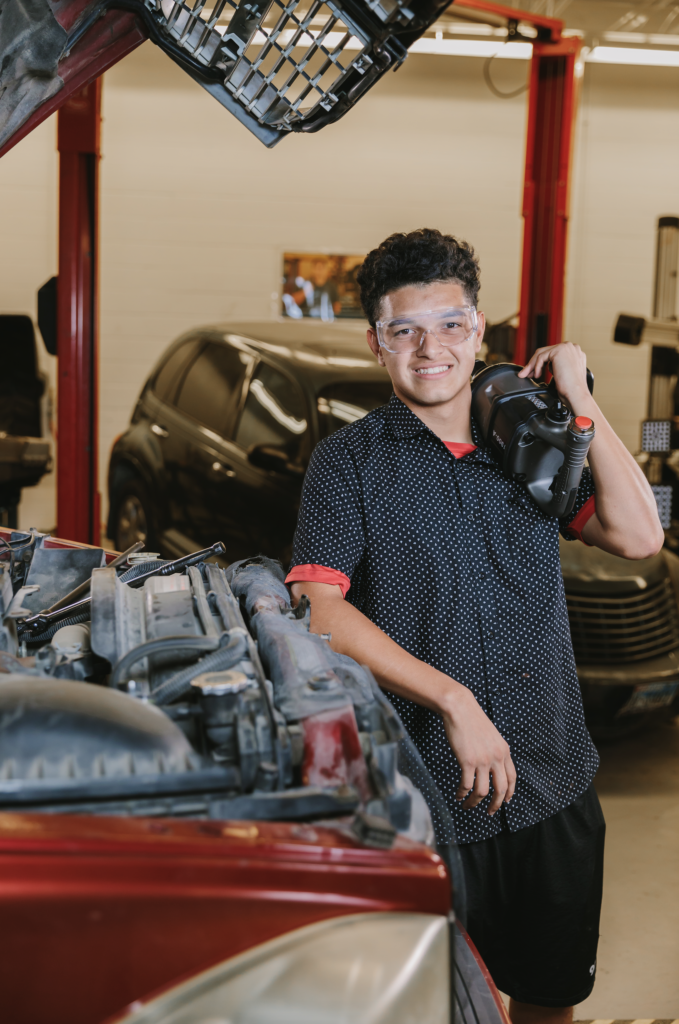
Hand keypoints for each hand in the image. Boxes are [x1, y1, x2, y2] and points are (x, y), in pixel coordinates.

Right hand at [442, 685, 516, 813]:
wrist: (460, 708)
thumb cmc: (472, 720)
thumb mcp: (491, 735)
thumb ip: (494, 750)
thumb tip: (490, 766)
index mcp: (504, 751)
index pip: (512, 778)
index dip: (510, 792)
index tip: (506, 801)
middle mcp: (497, 758)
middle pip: (501, 789)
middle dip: (495, 804)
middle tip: (489, 812)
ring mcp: (483, 760)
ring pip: (482, 792)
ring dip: (474, 802)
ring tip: (467, 806)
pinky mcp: (468, 761)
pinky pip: (467, 785)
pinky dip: (462, 794)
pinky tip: (458, 795)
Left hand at [518, 341, 590, 410]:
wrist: (576, 394)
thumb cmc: (571, 389)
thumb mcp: (563, 373)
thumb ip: (556, 366)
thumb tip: (543, 366)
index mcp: (574, 352)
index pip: (553, 354)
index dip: (542, 363)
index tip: (534, 372)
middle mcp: (571, 347)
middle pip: (546, 352)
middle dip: (534, 363)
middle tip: (526, 374)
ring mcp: (565, 347)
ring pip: (542, 354)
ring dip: (532, 365)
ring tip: (528, 376)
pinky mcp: (559, 351)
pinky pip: (541, 357)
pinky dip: (536, 367)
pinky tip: (536, 375)